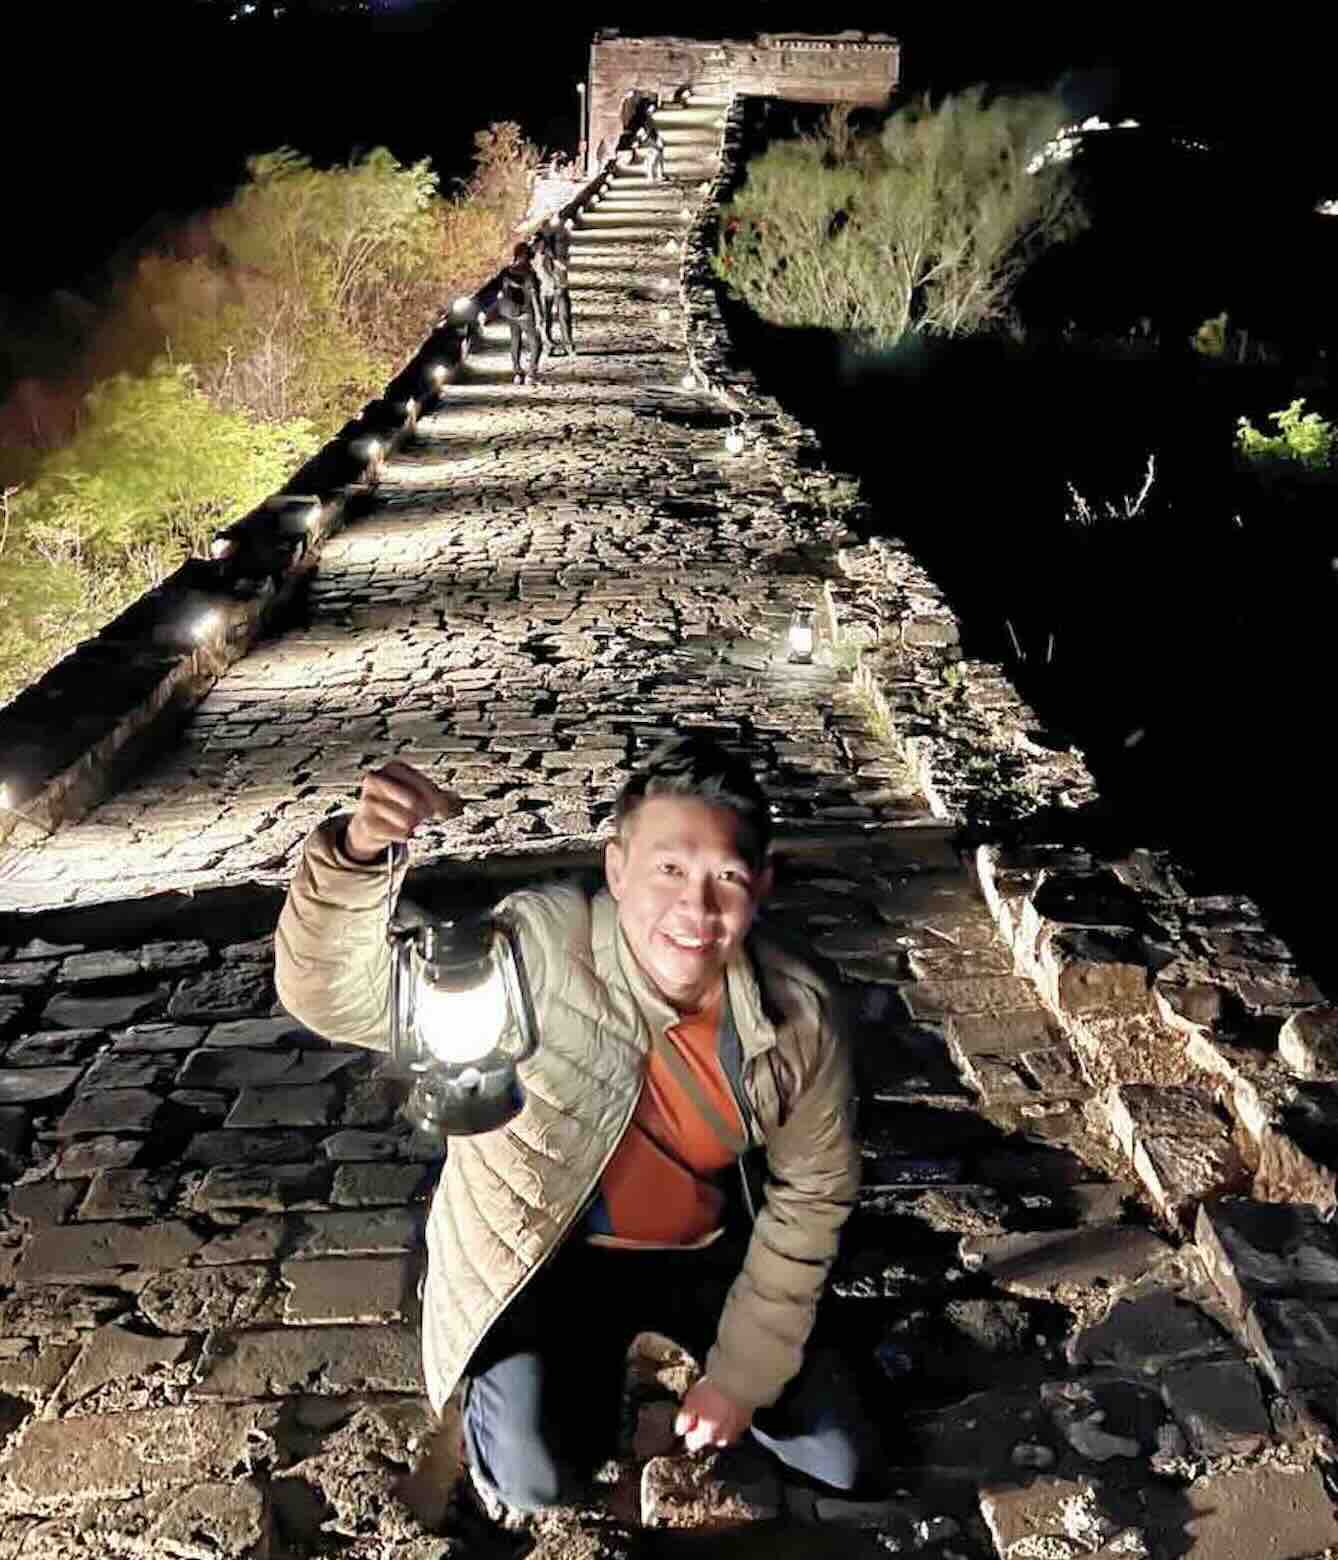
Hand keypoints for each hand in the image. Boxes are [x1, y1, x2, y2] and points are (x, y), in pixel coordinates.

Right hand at [345, 760, 462, 862]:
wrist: (370, 825)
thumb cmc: (399, 805)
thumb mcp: (418, 794)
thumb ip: (439, 795)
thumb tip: (456, 799)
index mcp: (394, 768)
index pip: (417, 780)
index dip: (434, 796)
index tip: (444, 810)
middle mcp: (377, 780)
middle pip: (408, 797)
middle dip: (423, 811)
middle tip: (429, 818)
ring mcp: (367, 800)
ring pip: (399, 815)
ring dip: (412, 824)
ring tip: (415, 826)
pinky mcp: (363, 822)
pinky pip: (389, 830)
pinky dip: (401, 835)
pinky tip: (406, 834)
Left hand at [674, 1379, 751, 1452]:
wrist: (739, 1382)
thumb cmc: (714, 1391)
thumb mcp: (690, 1402)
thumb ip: (684, 1420)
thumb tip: (680, 1430)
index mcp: (706, 1436)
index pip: (692, 1443)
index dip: (689, 1429)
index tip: (690, 1417)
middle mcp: (722, 1439)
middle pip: (709, 1438)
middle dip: (706, 1426)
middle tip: (704, 1406)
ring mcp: (736, 1432)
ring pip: (723, 1432)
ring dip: (720, 1422)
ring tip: (717, 1402)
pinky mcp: (747, 1422)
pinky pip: (735, 1424)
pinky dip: (731, 1416)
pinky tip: (729, 1402)